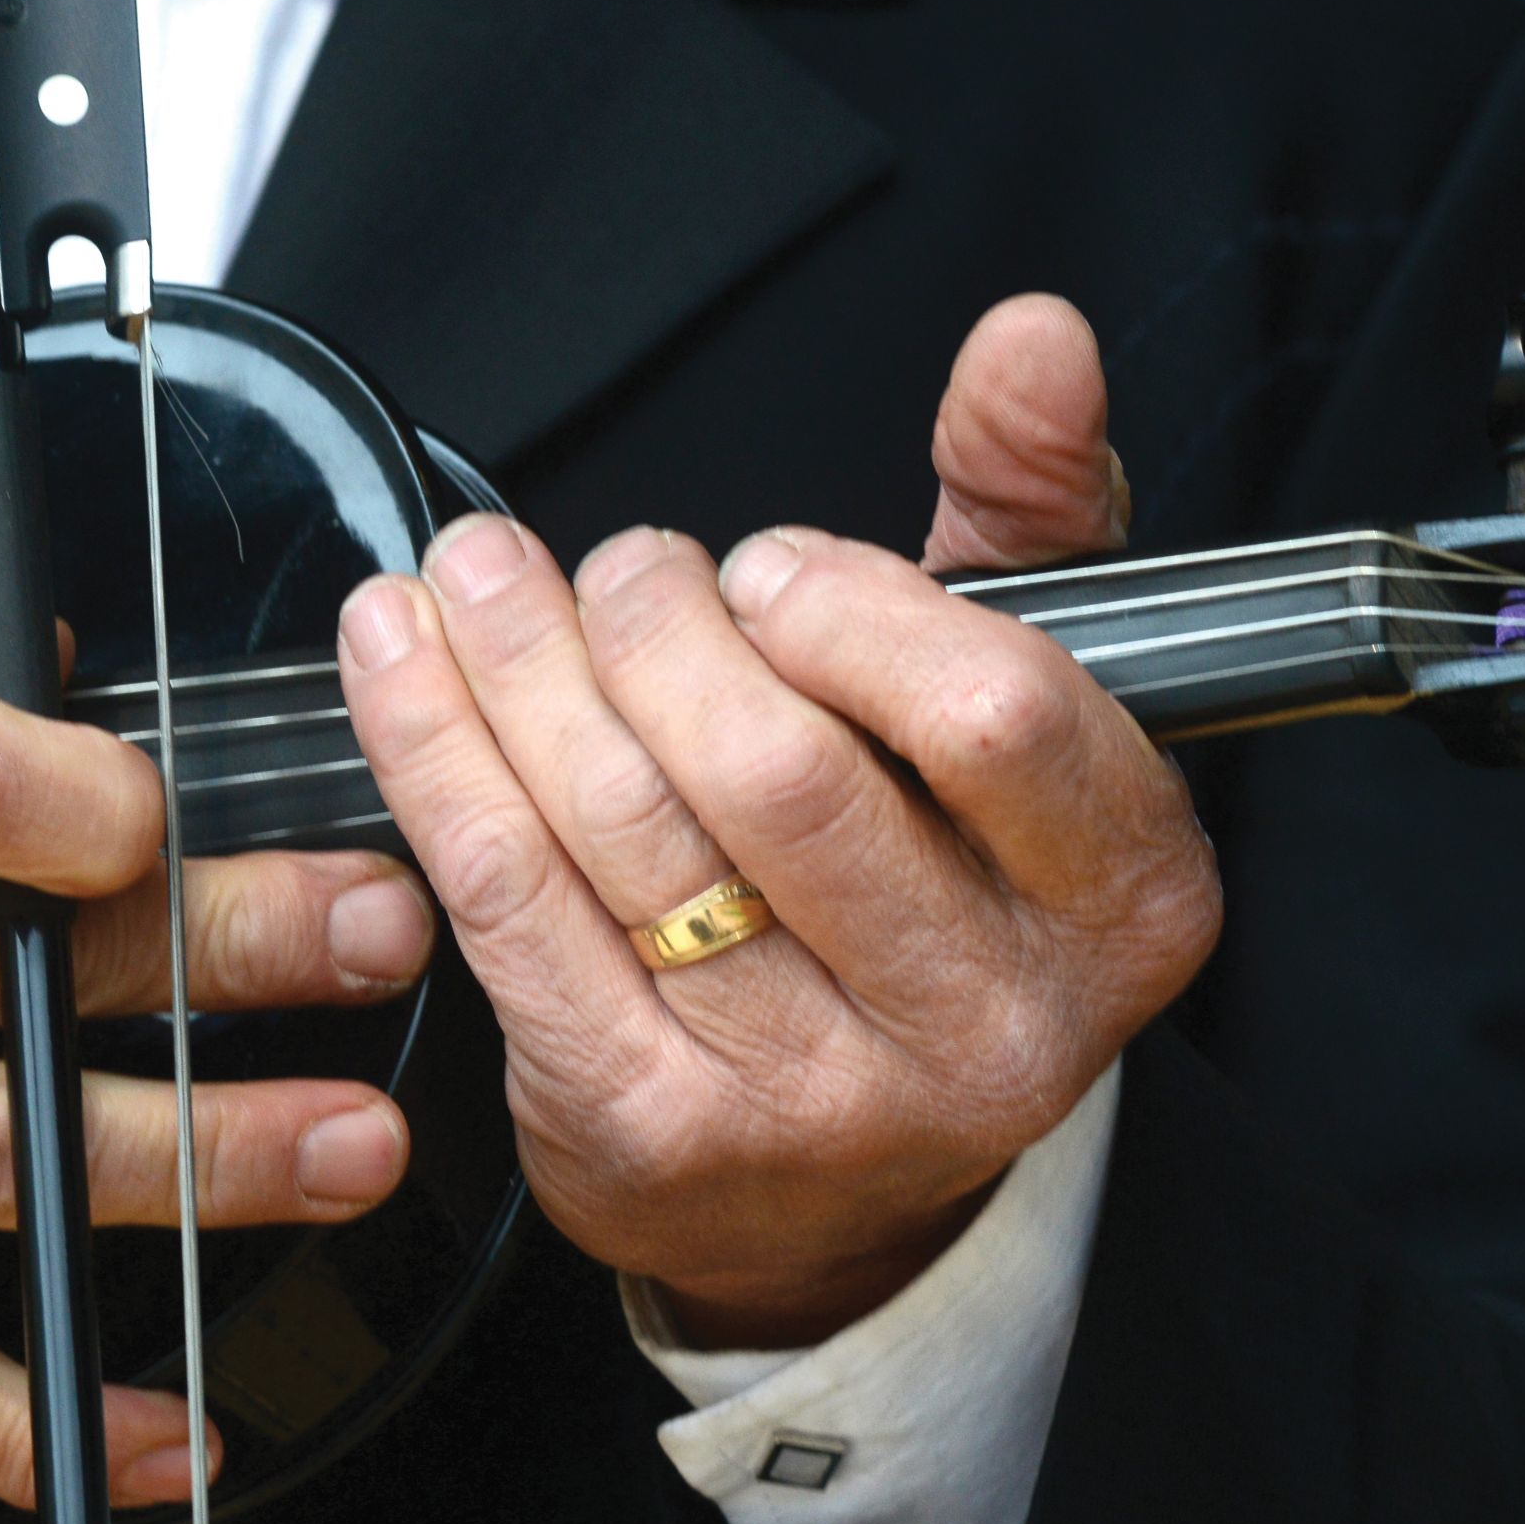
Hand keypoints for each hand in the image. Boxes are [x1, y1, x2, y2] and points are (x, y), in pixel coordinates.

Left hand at [332, 294, 1218, 1344]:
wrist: (843, 1186)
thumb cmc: (932, 891)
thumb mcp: (1023, 698)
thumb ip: (1032, 506)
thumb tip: (1034, 337)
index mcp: (1122, 903)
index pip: (996, 716)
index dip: (855, 611)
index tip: (771, 569)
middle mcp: (990, 1023)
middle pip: (784, 770)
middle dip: (661, 627)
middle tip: (621, 576)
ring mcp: (820, 1097)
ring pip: (631, 827)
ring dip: (521, 663)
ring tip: (479, 578)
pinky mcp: (654, 1132)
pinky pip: (513, 902)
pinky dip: (436, 752)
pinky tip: (402, 659)